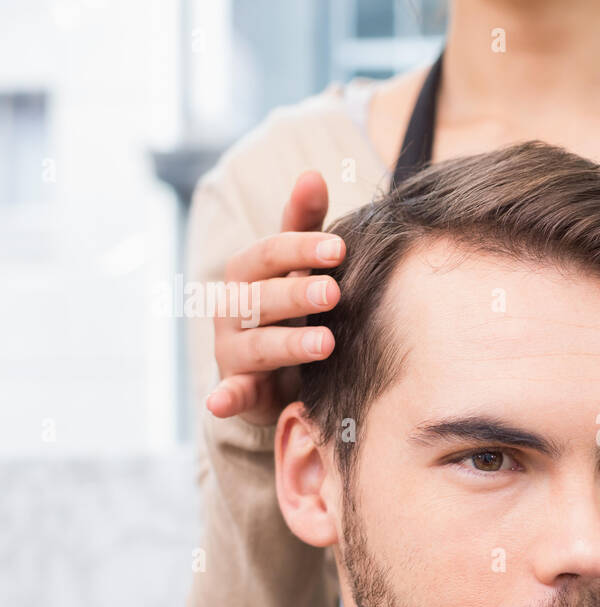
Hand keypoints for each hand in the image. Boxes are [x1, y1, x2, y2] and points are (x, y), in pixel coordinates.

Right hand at [206, 170, 343, 425]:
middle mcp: (236, 308)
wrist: (272, 369)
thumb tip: (313, 174)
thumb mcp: (298, 267)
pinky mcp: (238, 387)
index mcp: (250, 273)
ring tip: (326, 345)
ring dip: (288, 344)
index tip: (339, 248)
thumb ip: (304, 225)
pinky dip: (225, 397)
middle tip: (334, 294)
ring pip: (257, 344)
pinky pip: (230, 392)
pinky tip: (221, 401)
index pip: (270, 253)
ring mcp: (233, 349)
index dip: (301, 248)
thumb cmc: (290, 308)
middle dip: (297, 294)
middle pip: (263, 297)